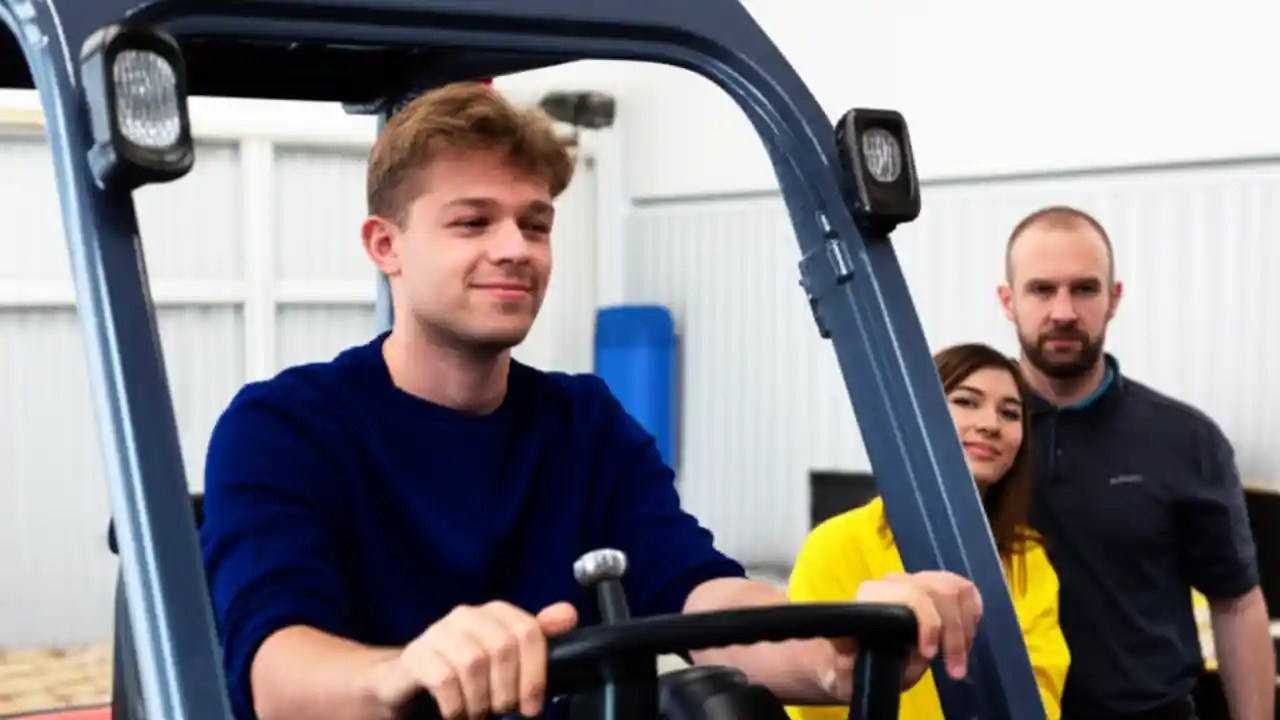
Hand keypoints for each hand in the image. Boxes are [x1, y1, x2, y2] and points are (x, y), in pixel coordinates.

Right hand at [381, 600, 578, 718]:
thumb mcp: (505, 659)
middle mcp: (466, 616)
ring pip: (473, 663)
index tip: (532, 706)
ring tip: (477, 713)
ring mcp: (437, 632)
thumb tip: (569, 614)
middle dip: (507, 690)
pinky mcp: (414, 655)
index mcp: (495, 613)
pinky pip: (443, 679)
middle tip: (501, 711)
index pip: (528, 632)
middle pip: (502, 648)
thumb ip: (534, 639)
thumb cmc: (464, 675)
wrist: (409, 684)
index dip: (535, 674)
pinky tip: (456, 714)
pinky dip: (456, 706)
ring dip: (480, 700)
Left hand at [853, 571, 982, 687]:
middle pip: (940, 590)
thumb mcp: (855, 669)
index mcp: (870, 597)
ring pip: (953, 587)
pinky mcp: (931, 588)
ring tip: (959, 658)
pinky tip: (965, 637)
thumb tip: (901, 648)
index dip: (928, 623)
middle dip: (953, 632)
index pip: (911, 594)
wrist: (853, 660)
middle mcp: (892, 582)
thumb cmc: (852, 666)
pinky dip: (971, 612)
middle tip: (955, 670)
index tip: (930, 656)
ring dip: (965, 626)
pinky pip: (962, 589)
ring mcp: (914, 581)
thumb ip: (874, 656)